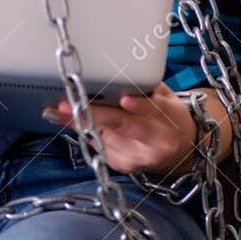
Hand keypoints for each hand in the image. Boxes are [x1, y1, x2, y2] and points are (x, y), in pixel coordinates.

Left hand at [41, 81, 196, 177]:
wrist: (180, 151)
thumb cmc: (167, 116)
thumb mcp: (163, 96)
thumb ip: (142, 85)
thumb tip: (109, 72)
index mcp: (170, 118)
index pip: (155, 109)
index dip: (140, 105)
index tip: (124, 99)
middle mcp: (157, 141)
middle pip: (123, 125)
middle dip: (93, 114)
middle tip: (66, 105)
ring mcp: (141, 157)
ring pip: (105, 137)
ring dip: (80, 123)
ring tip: (60, 110)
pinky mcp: (126, 167)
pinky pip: (101, 147)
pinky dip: (87, 133)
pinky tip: (79, 123)